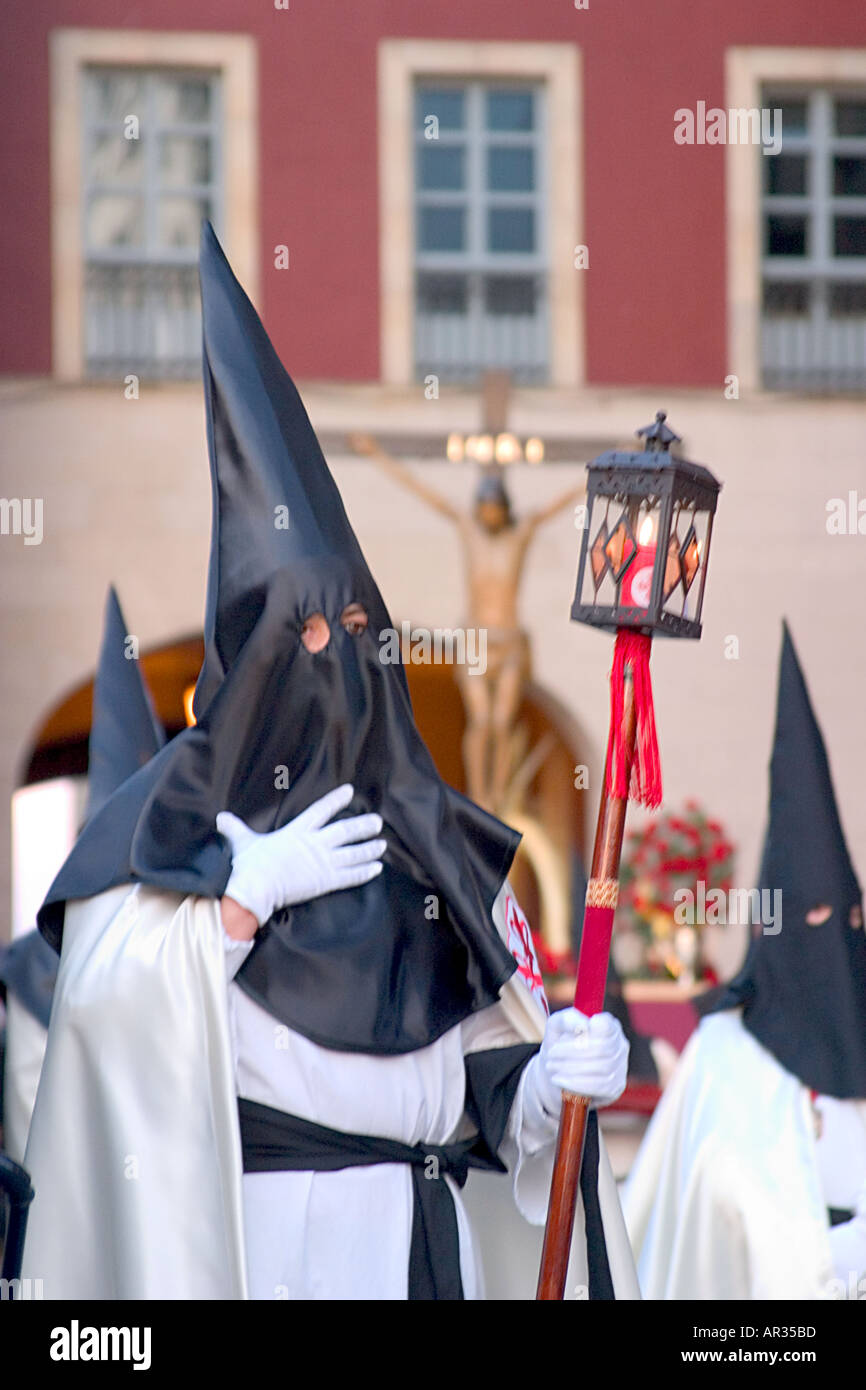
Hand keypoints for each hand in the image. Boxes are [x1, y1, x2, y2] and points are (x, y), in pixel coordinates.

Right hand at [216, 784, 384, 927]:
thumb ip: (235, 829)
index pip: (321, 811)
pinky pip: (350, 876)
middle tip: (377, 821)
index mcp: (296, 832)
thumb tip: (220, 818)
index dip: (336, 800)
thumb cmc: (248, 865)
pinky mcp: (325, 882)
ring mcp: (322, 863)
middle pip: (345, 831)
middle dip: (362, 826)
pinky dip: (364, 872)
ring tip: (382, 844)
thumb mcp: (242, 842)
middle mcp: (314, 844)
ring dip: (369, 849)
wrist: (255, 887)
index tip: (350, 791)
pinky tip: (377, 868)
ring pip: (352, 853)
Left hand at [524, 1008, 628, 1120]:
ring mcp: (621, 1068)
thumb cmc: (559, 1044)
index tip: (569, 1034)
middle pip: (603, 1048)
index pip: (607, 1025)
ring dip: (572, 1067)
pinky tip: (559, 1080)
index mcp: (610, 1026)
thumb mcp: (556, 1026)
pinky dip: (576, 1083)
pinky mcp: (615, 1088)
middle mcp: (620, 1045)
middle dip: (572, 1051)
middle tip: (551, 1054)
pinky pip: (599, 1086)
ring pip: (602, 1068)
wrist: (555, 1073)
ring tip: (552, 1066)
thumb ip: (568, 1019)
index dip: (590, 1030)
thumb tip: (585, 1025)